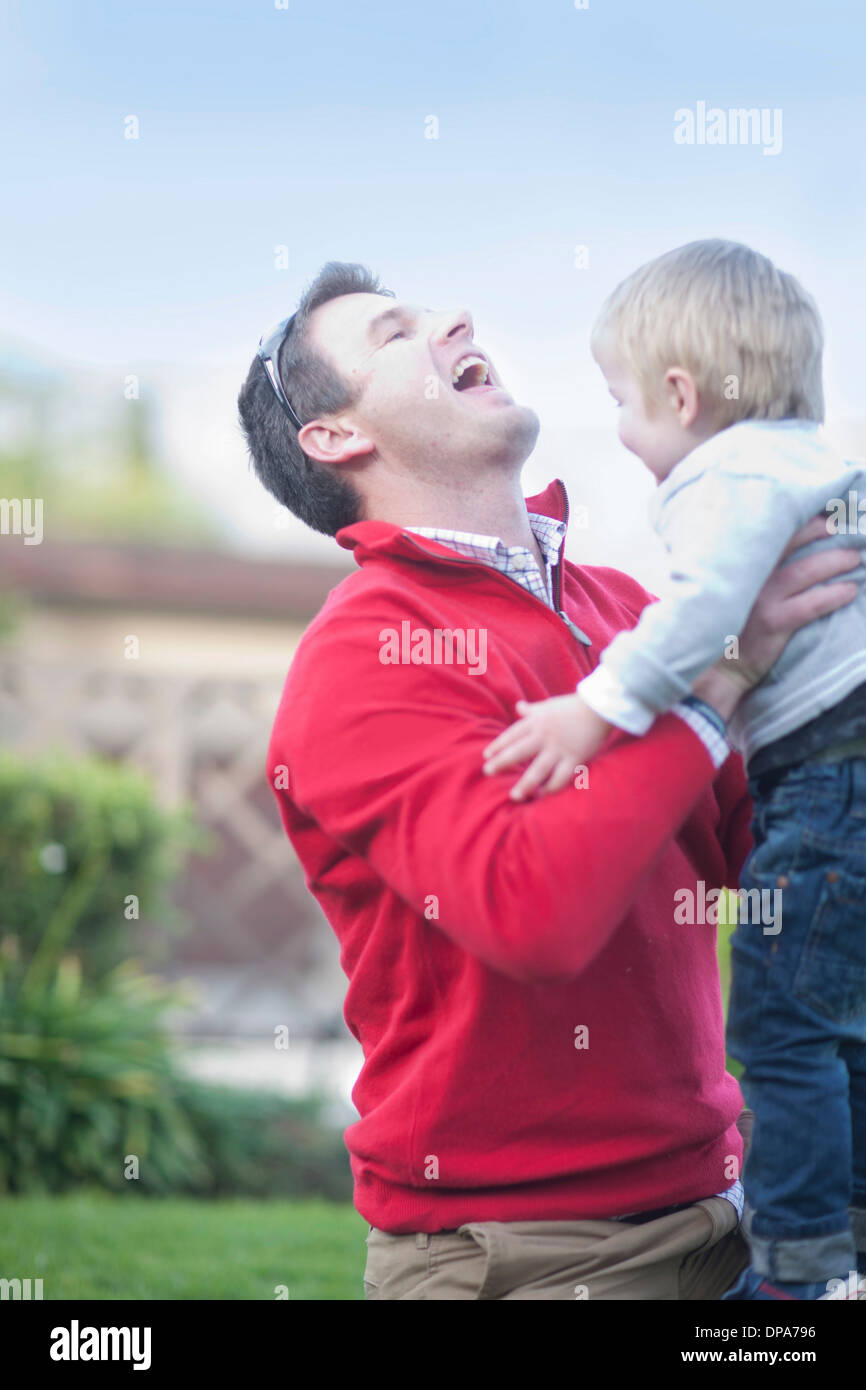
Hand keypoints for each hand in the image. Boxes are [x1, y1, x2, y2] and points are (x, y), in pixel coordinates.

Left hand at [482, 694, 611, 799]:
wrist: (600, 708)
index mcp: (537, 722)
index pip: (513, 734)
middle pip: (520, 751)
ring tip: (514, 796)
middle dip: (503, 762)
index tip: (486, 756)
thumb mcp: (548, 706)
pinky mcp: (575, 759)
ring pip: (539, 769)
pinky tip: (542, 795)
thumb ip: (532, 710)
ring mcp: (560, 749)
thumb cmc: (572, 707)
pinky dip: (551, 788)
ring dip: (525, 784)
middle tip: (488, 772)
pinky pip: (561, 777)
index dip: (498, 745)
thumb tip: (518, 706)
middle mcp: (545, 736)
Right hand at [693, 512, 860, 720]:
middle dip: (820, 532)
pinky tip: (850, 591)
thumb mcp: (730, 592)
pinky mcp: (773, 624)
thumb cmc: (728, 628)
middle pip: (790, 544)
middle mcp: (749, 577)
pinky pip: (811, 605)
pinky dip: (834, 595)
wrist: (716, 669)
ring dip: (835, 562)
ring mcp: (761, 600)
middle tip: (843, 530)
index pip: (770, 533)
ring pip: (805, 572)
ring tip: (854, 558)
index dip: (798, 522)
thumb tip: (782, 555)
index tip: (821, 518)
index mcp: (738, 566)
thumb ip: (748, 572)